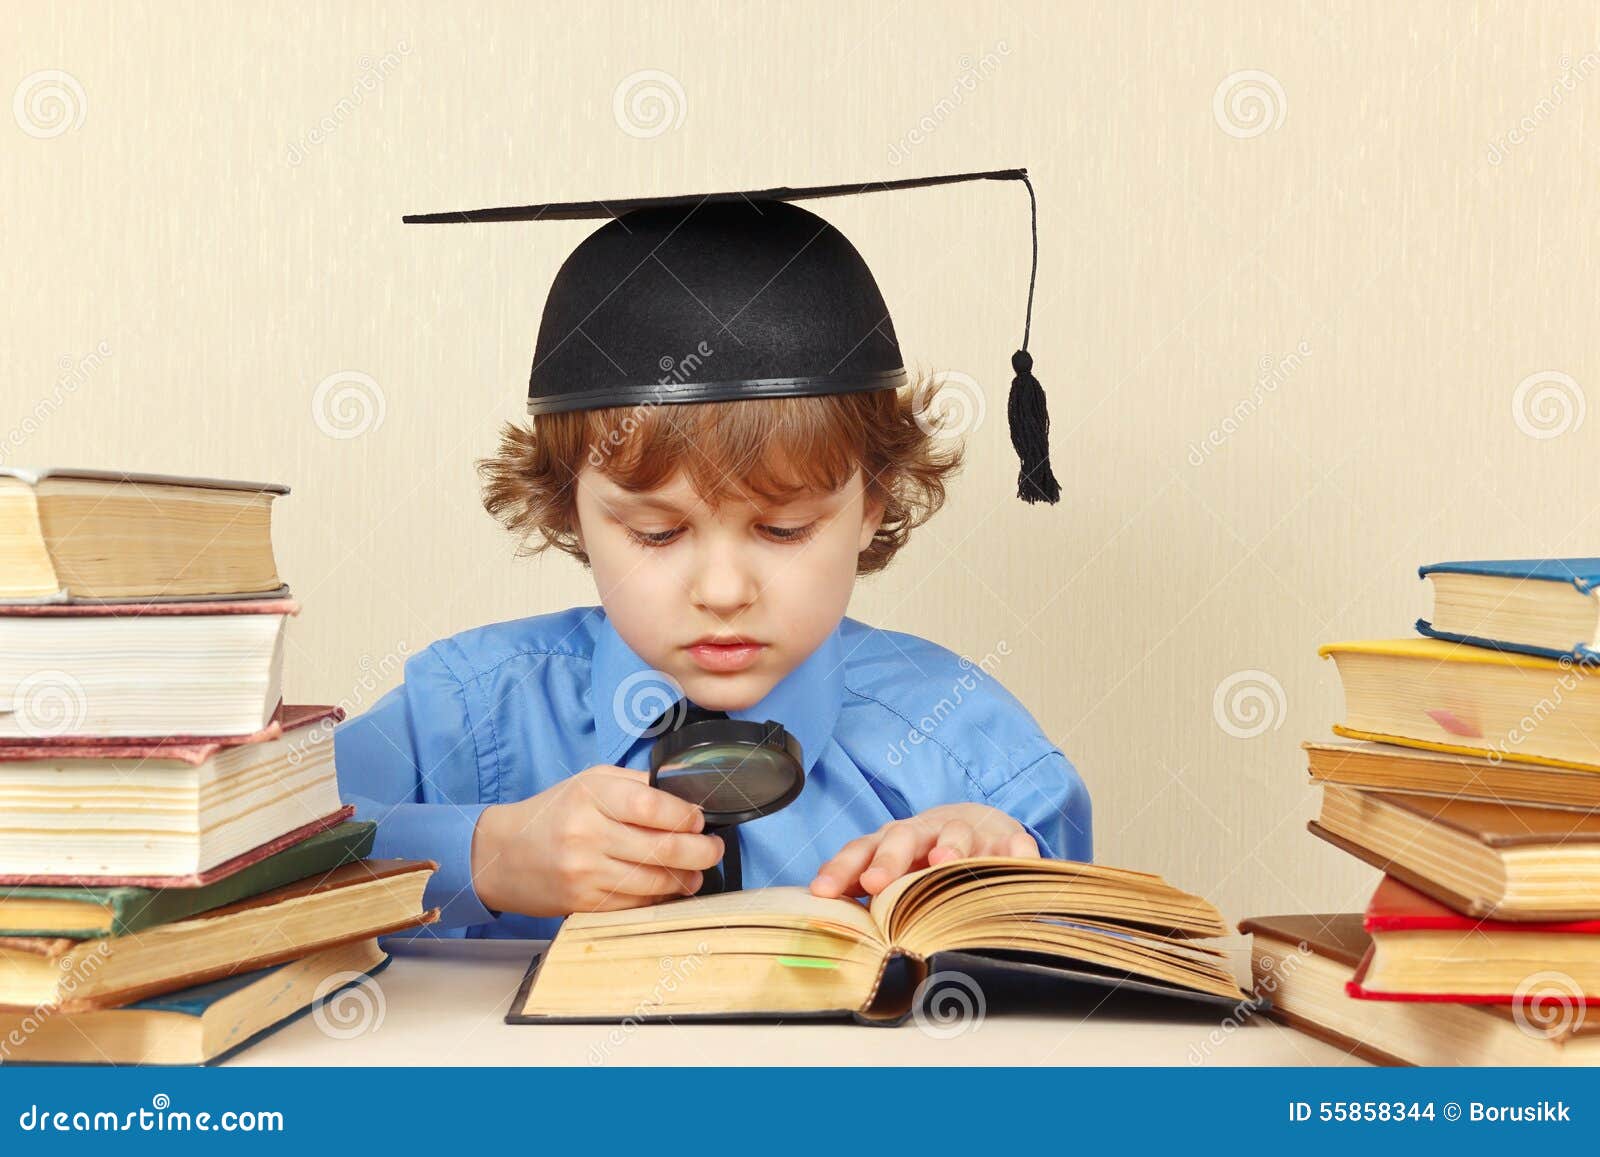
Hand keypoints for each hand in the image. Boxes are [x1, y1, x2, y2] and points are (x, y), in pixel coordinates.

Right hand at [470, 766, 725, 917]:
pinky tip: (670, 890)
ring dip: (685, 879)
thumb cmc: (554, 813)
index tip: (700, 819)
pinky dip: (660, 898)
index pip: (651, 807)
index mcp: (591, 797)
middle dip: (700, 852)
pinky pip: (635, 904)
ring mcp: (585, 874)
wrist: (503, 854)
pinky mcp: (584, 904)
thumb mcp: (589, 782)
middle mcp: (587, 835)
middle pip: (660, 849)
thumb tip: (684, 795)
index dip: (685, 815)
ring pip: (653, 882)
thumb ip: (635, 784)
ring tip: (697, 872)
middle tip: (714, 849)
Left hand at [809, 803, 1039, 898]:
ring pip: (957, 833)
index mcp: (893, 841)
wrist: (975, 821)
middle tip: (875, 882)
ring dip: (949, 845)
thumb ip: (870, 892)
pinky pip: (1013, 842)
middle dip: (888, 860)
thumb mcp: (896, 870)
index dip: (841, 870)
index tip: (822, 891)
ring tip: (944, 861)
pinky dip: (1016, 850)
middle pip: (902, 839)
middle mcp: (926, 833)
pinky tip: (1018, 857)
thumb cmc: (925, 855)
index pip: (861, 851)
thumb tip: (835, 928)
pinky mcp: (1006, 838)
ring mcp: (968, 832)